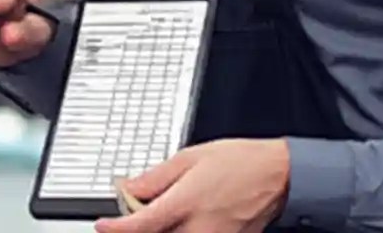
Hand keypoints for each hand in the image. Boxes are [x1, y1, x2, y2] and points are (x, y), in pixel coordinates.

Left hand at [95, 139, 290, 232]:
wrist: (279, 176)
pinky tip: (185, 219)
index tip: (103, 226)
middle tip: (136, 212)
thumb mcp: (190, 157)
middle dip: (141, 228)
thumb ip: (155, 178)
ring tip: (168, 212)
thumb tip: (129, 189)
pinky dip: (181, 232)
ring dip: (162, 230)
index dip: (116, 229)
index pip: (140, 226)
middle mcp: (199, 229)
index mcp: (186, 203)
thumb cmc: (240, 162)